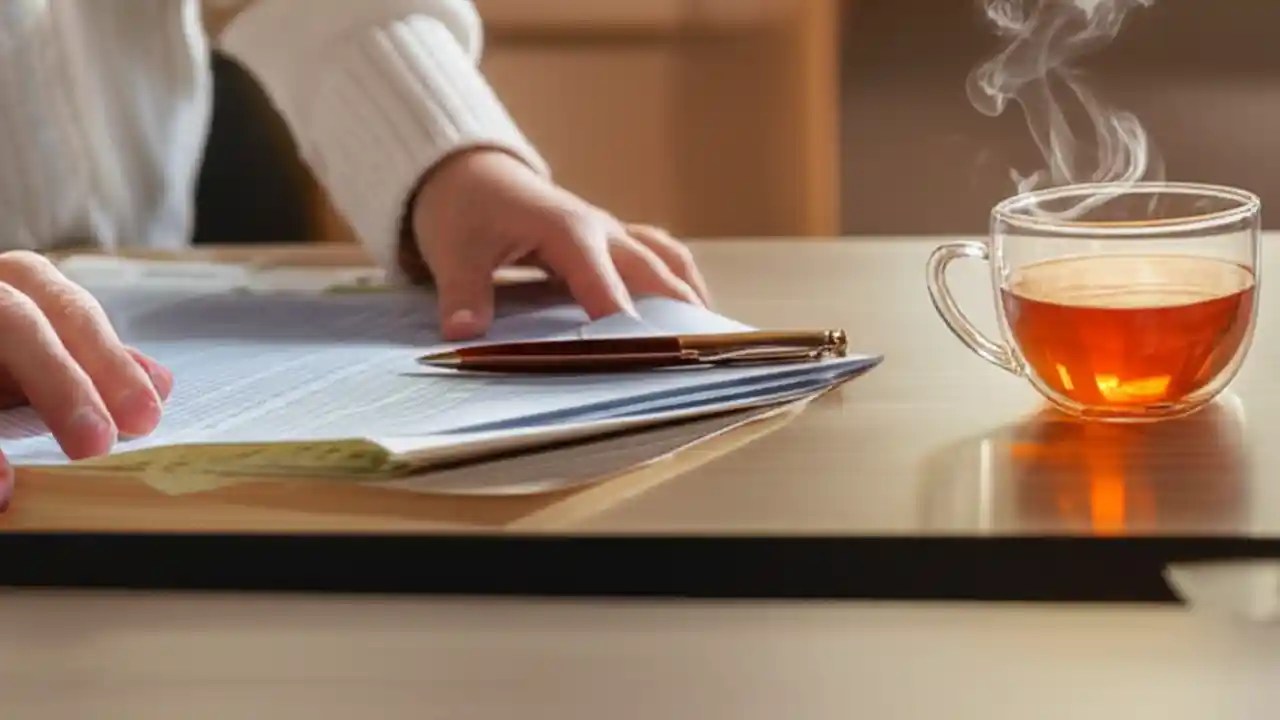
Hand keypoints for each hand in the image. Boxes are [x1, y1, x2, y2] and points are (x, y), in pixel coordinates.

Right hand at [0, 252, 172, 509]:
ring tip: (3, 488)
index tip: (145, 416)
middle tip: (96, 444)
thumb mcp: (40, 356)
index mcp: (13, 283)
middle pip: (13, 320)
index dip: (107, 361)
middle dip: (59, 382)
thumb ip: (91, 365)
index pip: (66, 311)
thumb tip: (159, 384)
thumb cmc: (5, 360)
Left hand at [407, 149, 710, 340]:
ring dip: (688, 294)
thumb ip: (464, 293)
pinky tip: (691, 315)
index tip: (635, 346)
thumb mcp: (452, 251)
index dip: (617, 310)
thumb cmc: (464, 209)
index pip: (599, 275)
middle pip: (651, 267)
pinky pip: (659, 256)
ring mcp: (611, 233)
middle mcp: (600, 229)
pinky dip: (680, 282)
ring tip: (707, 338)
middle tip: (697, 351)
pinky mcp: (612, 240)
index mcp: (565, 229)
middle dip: (675, 307)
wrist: (471, 172)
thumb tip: (463, 332)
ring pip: (666, 258)